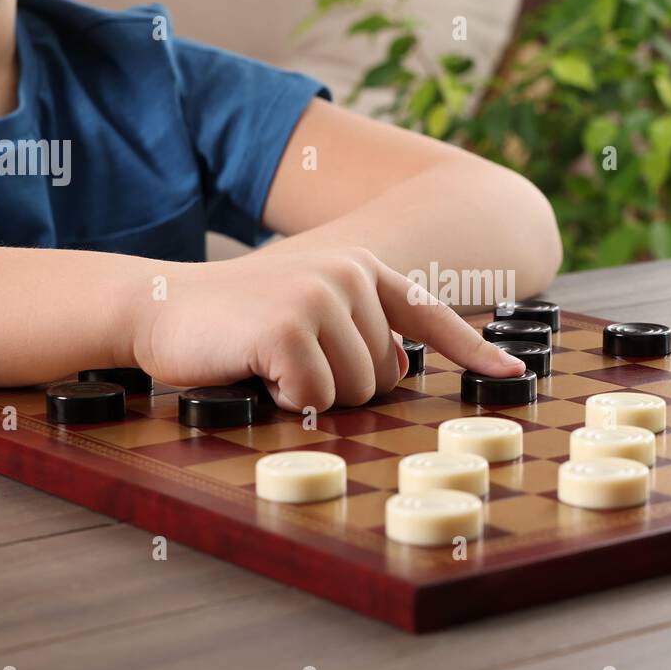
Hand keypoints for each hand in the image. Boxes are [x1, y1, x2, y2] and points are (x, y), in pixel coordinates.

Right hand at [123, 245, 524, 410]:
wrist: (159, 306)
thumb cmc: (235, 323)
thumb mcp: (306, 311)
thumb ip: (356, 329)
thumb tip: (399, 369)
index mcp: (360, 269)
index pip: (428, 313)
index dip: (472, 349)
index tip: (511, 373)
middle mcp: (349, 274)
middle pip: (386, 375)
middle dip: (343, 389)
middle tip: (290, 366)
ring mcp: (320, 296)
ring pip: (355, 391)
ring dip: (312, 397)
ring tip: (270, 364)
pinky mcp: (289, 327)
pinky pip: (316, 398)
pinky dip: (285, 400)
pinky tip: (255, 371)